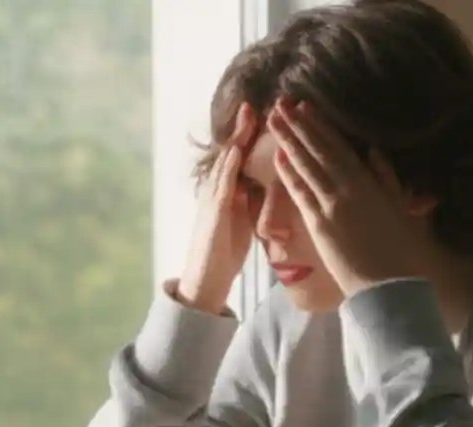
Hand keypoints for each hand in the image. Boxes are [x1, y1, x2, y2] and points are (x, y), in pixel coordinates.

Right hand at [177, 102, 257, 313]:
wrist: (207, 277)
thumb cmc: (226, 250)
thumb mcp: (243, 218)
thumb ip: (249, 198)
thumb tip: (262, 183)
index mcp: (227, 190)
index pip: (239, 156)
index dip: (250, 135)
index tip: (265, 115)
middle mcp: (217, 189)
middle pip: (231, 151)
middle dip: (242, 127)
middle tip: (254, 103)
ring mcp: (212, 198)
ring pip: (225, 162)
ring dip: (236, 138)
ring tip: (248, 117)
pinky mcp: (212, 212)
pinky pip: (221, 185)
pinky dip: (229, 166)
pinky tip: (237, 152)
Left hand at [268, 98, 421, 295]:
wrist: (390, 285)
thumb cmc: (402, 251)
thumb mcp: (401, 208)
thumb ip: (387, 178)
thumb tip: (374, 151)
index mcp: (371, 182)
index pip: (341, 147)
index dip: (321, 126)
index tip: (306, 107)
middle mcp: (349, 188)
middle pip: (319, 150)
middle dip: (299, 126)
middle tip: (281, 103)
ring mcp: (331, 205)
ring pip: (306, 166)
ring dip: (289, 141)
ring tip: (274, 119)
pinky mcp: (319, 225)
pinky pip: (300, 194)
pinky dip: (288, 173)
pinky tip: (277, 156)